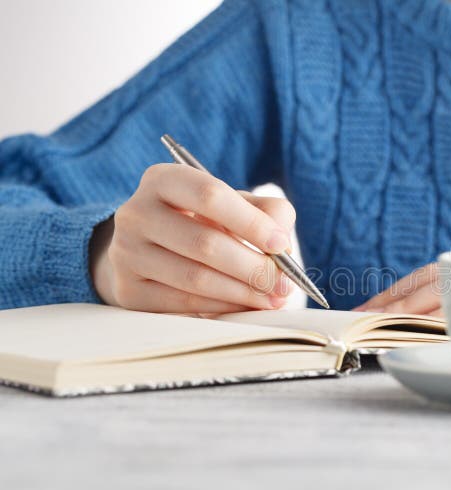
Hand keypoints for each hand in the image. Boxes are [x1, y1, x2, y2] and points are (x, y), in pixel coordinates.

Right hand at [90, 164, 295, 312]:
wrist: (154, 250)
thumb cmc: (206, 222)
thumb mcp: (237, 205)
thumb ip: (269, 214)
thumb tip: (282, 247)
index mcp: (163, 180)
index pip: (210, 195)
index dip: (251, 223)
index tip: (281, 245)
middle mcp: (136, 213)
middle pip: (205, 243)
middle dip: (253, 267)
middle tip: (284, 284)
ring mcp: (126, 253)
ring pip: (196, 278)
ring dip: (243, 292)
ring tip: (273, 298)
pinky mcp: (128, 290)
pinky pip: (184, 304)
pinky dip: (223, 307)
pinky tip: (246, 306)